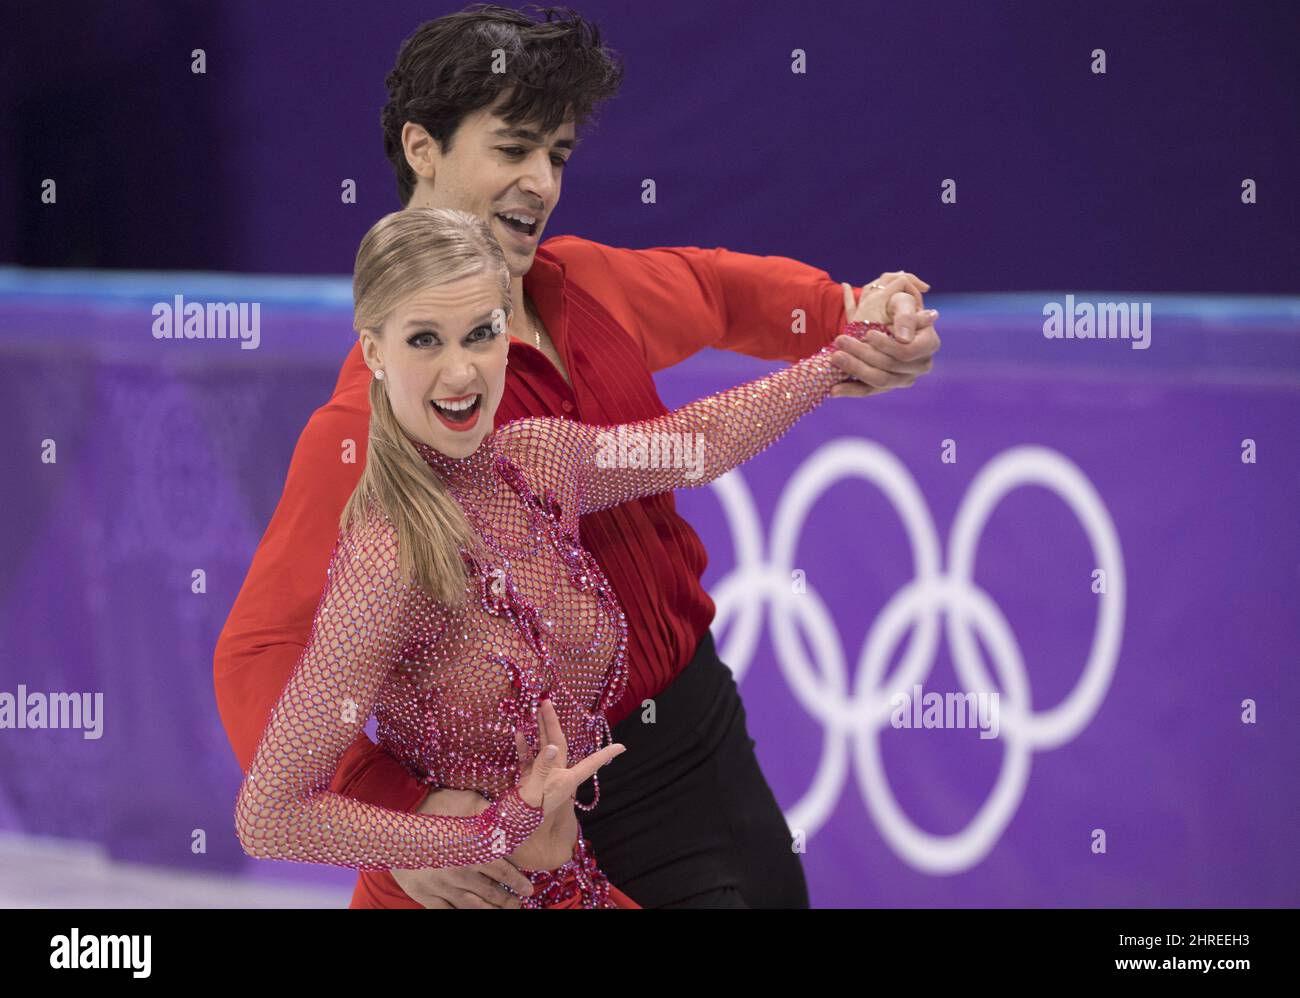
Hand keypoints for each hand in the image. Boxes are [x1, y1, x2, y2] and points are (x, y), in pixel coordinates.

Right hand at [390, 787, 535, 907]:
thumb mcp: (464, 804)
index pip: (502, 871)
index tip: (528, 889)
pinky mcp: (425, 896)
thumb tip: (509, 815)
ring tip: (503, 912)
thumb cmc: (431, 813)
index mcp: (471, 851)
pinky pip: (447, 912)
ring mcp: (442, 887)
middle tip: (519, 904)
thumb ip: (487, 813)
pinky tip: (470, 914)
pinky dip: (460, 915)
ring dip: (491, 911)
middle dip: (508, 900)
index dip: (517, 882)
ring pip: (473, 907)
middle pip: (491, 893)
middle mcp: (460, 872)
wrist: (394, 829)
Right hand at [515, 699, 624, 814]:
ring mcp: (542, 776)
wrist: (509, 827)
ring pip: (543, 746)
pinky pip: (527, 758)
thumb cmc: (527, 811)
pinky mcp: (528, 779)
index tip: (622, 747)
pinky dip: (524, 746)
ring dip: (539, 729)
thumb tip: (550, 746)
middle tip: (547, 701)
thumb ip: (542, 766)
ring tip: (536, 710)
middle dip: (552, 723)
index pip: (590, 764)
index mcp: (566, 779)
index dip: (605, 755)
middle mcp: (557, 774)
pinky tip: (519, 733)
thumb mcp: (536, 789)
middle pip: (558, 743)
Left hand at [831, 271, 939, 396]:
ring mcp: (903, 379)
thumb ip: (905, 316)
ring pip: (878, 380)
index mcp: (929, 344)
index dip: (887, 345)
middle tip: (840, 340)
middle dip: (863, 353)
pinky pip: (868, 391)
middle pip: (889, 367)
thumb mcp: (902, 303)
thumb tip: (903, 338)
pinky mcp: (886, 386)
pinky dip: (850, 390)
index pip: (907, 352)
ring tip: (834, 357)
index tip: (867, 334)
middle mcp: (920, 365)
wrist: (886, 317)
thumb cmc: (896, 306)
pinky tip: (833, 390)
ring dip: (854, 369)